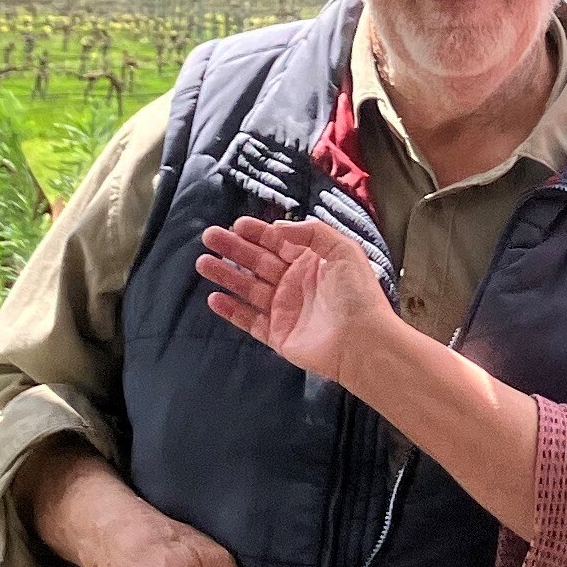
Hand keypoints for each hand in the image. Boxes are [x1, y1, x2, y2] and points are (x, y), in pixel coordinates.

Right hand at [196, 216, 392, 380]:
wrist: (363, 341)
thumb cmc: (358, 294)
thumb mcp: (343, 249)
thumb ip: (310, 232)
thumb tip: (277, 229)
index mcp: (312, 262)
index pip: (278, 243)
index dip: (257, 233)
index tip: (236, 224)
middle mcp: (296, 284)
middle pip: (258, 262)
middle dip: (233, 249)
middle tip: (209, 237)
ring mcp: (286, 310)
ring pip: (248, 288)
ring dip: (226, 275)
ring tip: (203, 263)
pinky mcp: (278, 335)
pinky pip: (250, 321)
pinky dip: (231, 310)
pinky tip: (214, 298)